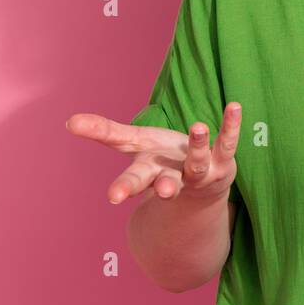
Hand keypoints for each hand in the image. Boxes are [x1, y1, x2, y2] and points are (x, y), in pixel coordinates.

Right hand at [66, 103, 242, 204]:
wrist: (203, 185)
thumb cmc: (162, 161)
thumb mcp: (133, 145)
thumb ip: (104, 132)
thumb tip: (69, 121)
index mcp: (149, 175)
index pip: (133, 182)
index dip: (124, 189)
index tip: (113, 198)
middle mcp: (174, 178)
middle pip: (165, 183)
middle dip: (162, 187)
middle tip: (162, 192)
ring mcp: (200, 171)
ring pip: (198, 163)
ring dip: (198, 147)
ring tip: (197, 127)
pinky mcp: (223, 161)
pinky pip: (227, 142)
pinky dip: (231, 125)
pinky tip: (234, 107)